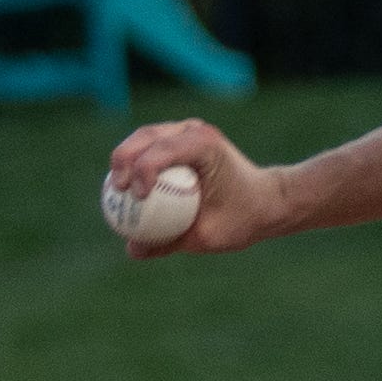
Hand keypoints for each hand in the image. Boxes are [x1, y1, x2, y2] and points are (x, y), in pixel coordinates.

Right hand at [98, 118, 282, 260]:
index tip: (137, 197)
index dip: (143, 169)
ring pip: (144, 136)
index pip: (164, 149)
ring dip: (125, 158)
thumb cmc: (241, 219)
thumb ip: (169, 242)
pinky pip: (150, 147)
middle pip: (147, 136)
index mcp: (206, 146)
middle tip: (116, 190)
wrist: (265, 201)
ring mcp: (187, 132)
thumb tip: (131, 249)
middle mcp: (195, 131)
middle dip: (124, 159)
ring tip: (115, 188)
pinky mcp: (181, 140)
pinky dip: (135, 163)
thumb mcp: (208, 236)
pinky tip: (125, 187)